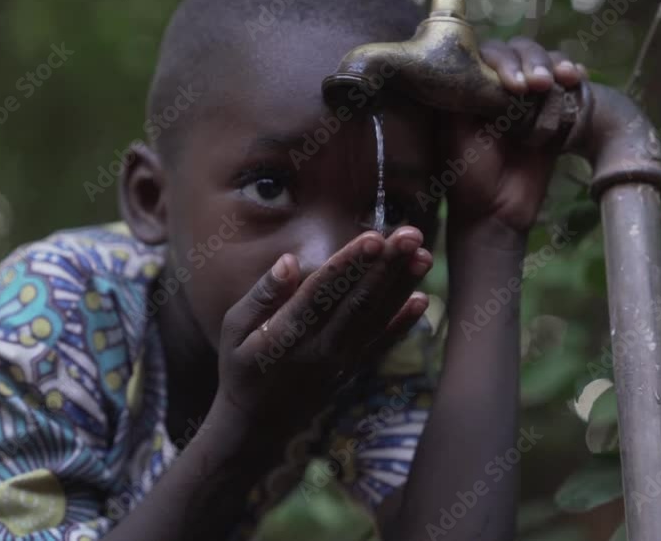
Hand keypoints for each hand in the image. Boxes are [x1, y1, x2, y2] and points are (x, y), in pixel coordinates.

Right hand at [213, 227, 432, 437]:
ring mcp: (341, 360)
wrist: (256, 426)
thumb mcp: (235, 328)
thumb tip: (288, 260)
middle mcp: (320, 346)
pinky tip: (423, 300)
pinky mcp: (352, 370)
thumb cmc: (242, 367)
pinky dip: (404, 324)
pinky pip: (382, 345)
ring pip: (376, 318)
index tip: (375, 237)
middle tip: (412, 235)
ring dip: (402, 286)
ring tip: (424, 255)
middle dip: (387, 266)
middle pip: (359, 300)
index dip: (351, 264)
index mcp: (288, 331)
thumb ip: (262, 294)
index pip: (324, 290)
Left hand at [443, 38, 586, 234]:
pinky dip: (574, 79)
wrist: (496, 212)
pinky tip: (578, 78)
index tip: (513, 85)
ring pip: (546, 63)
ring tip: (567, 78)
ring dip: (555, 65)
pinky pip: (567, 88)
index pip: (490, 52)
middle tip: (539, 85)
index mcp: (472, 85)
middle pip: (521, 51)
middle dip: (533, 61)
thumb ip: (465, 92)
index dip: (505, 60)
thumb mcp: (455, 130)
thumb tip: (480, 55)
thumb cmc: (468, 175)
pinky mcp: (553, 114)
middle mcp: (499, 85)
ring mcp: (528, 99)